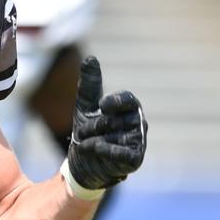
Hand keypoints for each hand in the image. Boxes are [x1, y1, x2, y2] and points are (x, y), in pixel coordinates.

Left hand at [67, 56, 146, 190]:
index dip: (115, 101)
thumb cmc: (88, 131)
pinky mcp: (134, 160)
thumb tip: (90, 58)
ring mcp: (138, 142)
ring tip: (86, 145)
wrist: (84, 162)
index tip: (101, 105)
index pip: (128, 99)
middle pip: (114, 120)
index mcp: (129, 108)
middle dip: (92, 126)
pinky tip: (94, 149)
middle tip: (80, 133)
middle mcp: (138, 123)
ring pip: (114, 136)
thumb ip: (90, 84)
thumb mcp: (85, 106)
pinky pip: (121, 153)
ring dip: (93, 140)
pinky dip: (104, 150)